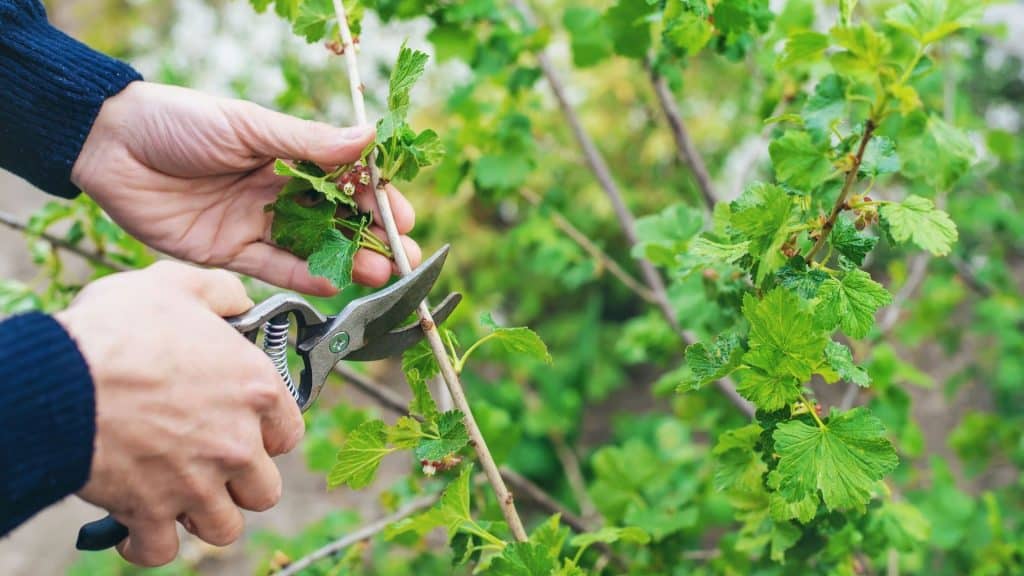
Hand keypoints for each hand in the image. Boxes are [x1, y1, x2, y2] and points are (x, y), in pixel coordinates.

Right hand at [57, 262, 303, 565]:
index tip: (246, 432)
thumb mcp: (177, 286)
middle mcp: (237, 442)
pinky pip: (162, 550)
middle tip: (211, 467)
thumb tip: (240, 302)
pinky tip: (135, 527)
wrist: (59, 379)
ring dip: (203, 516)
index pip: (289, 433)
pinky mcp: (153, 511)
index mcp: (255, 389)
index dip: (267, 435)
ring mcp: (198, 482)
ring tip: (179, 496)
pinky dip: (147, 544)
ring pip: (224, 527)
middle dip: (240, 484)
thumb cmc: (118, 331)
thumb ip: (220, 293)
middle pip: (263, 490)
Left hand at [71, 81, 420, 293]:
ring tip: (382, 274)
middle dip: (373, 239)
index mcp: (287, 154)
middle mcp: (276, 191)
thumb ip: (308, 141)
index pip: (345, 180)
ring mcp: (254, 222)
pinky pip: (273, 267)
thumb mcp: (248, 125)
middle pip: (336, 220)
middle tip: (405, 258)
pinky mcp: (228, 251)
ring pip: (312, 247)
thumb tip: (370, 137)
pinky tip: (334, 282)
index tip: (404, 216)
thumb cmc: (179, 121)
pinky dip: (303, 276)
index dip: (376, 199)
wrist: (109, 147)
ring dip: (348, 261)